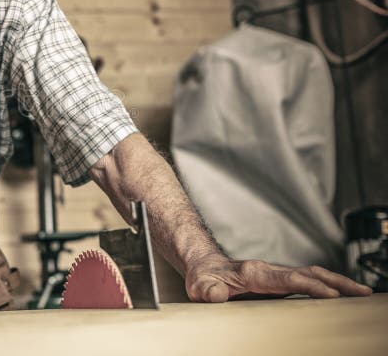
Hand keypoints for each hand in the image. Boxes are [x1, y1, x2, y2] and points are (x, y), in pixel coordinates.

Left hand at [184, 254, 372, 302]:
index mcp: (254, 273)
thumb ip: (207, 290)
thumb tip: (215, 294)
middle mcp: (269, 270)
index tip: (332, 296)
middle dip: (336, 282)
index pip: (288, 278)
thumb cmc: (203, 278)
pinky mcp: (278, 281)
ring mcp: (275, 275)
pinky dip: (326, 285)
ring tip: (361, 293)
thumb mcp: (199, 286)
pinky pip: (306, 281)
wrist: (203, 267)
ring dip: (337, 283)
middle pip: (309, 273)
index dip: (311, 286)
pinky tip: (338, 295)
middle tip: (362, 292)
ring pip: (311, 275)